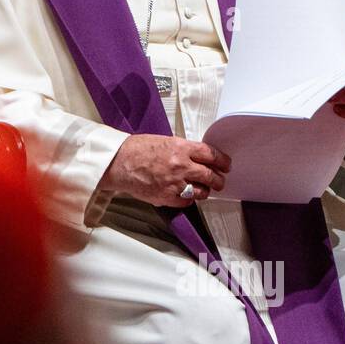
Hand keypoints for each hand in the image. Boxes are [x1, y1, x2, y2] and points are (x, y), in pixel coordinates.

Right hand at [97, 134, 230, 206]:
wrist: (118, 163)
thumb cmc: (136, 150)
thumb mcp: (164, 141)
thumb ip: (183, 149)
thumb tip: (197, 157)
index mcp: (181, 148)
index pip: (211, 155)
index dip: (222, 161)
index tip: (225, 165)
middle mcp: (181, 165)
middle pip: (211, 175)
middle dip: (218, 180)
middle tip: (219, 181)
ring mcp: (175, 183)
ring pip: (201, 191)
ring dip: (204, 191)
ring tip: (202, 189)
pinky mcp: (167, 197)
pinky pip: (186, 201)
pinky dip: (188, 199)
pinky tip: (185, 195)